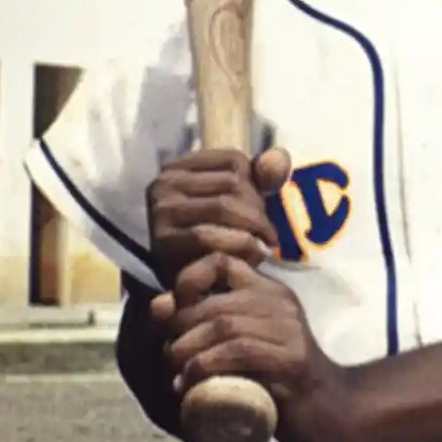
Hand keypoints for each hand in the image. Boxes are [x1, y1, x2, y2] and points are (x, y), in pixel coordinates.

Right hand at [146, 147, 291, 285]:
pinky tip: (251, 257)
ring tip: (264, 246)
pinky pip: (207, 235)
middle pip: (232, 183)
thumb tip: (279, 159)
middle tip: (268, 235)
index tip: (264, 211)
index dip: (259, 185)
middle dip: (257, 211)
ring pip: (223, 206)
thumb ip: (264, 176)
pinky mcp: (162, 239)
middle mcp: (165, 182)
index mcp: (181, 166)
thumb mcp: (241, 202)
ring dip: (252, 229)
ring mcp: (161, 209)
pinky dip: (236, 245)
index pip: (235, 161)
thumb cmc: (218, 237)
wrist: (187, 283)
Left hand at [151, 253, 359, 441]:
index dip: (190, 278)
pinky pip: (238, 352)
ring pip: (223, 326)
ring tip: (177, 371)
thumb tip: (157, 305)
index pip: (224, 261)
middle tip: (170, 354)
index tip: (177, 308)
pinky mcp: (291, 360)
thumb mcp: (240, 341)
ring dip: (188, 351)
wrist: (328, 407)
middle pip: (215, 303)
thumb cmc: (278, 376)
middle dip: (180, 330)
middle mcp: (280, 303)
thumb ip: (204, 321)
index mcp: (269, 292)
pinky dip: (206, 367)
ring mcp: (288, 330)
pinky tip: (191, 383)